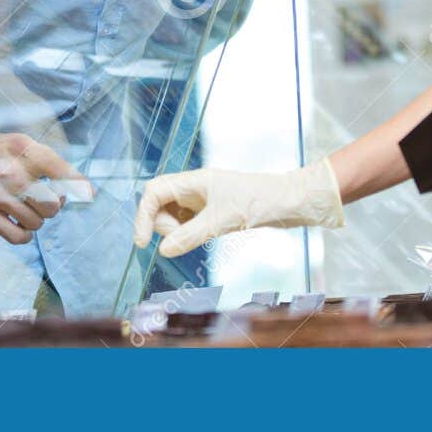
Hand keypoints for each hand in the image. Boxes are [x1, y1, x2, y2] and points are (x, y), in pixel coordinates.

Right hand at [0, 129, 87, 244]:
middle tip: (47, 200)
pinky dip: (25, 235)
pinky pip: (17, 237)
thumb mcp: (16, 142)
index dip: (77, 183)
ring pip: (37, 223)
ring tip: (29, 209)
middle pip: (52, 205)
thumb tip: (79, 187)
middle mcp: (10, 172)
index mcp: (21, 149)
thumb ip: (46, 160)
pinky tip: (21, 224)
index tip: (88, 193)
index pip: (59, 169)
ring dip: (38, 220)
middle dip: (54, 206)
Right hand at [132, 159, 343, 256]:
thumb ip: (189, 236)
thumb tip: (163, 251)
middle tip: (185, 238)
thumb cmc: (258, 202)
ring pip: (174, 216)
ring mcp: (204, 199)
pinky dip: (189, 234)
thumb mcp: (221, 221)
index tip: (142, 243)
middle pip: (160, 206)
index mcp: (193, 180)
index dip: (142, 216)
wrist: (289, 202)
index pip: (153, 192)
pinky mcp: (213, 211)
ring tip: (204, 235)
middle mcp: (195, 187)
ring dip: (178, 232)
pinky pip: (189, 223)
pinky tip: (207, 236)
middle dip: (164, 226)